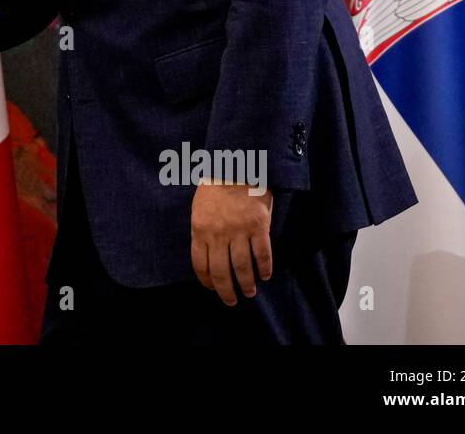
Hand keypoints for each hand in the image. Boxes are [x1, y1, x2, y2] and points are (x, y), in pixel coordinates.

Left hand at [190, 181, 273, 304]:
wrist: (237, 164)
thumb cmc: (216, 185)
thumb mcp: (199, 207)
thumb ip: (202, 230)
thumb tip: (206, 254)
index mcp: (200, 229)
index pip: (200, 264)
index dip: (207, 280)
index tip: (212, 288)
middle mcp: (218, 234)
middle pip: (221, 272)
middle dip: (226, 291)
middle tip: (232, 301)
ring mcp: (239, 231)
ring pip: (243, 268)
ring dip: (247, 284)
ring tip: (250, 292)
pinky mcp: (259, 227)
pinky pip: (263, 254)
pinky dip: (265, 268)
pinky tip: (265, 275)